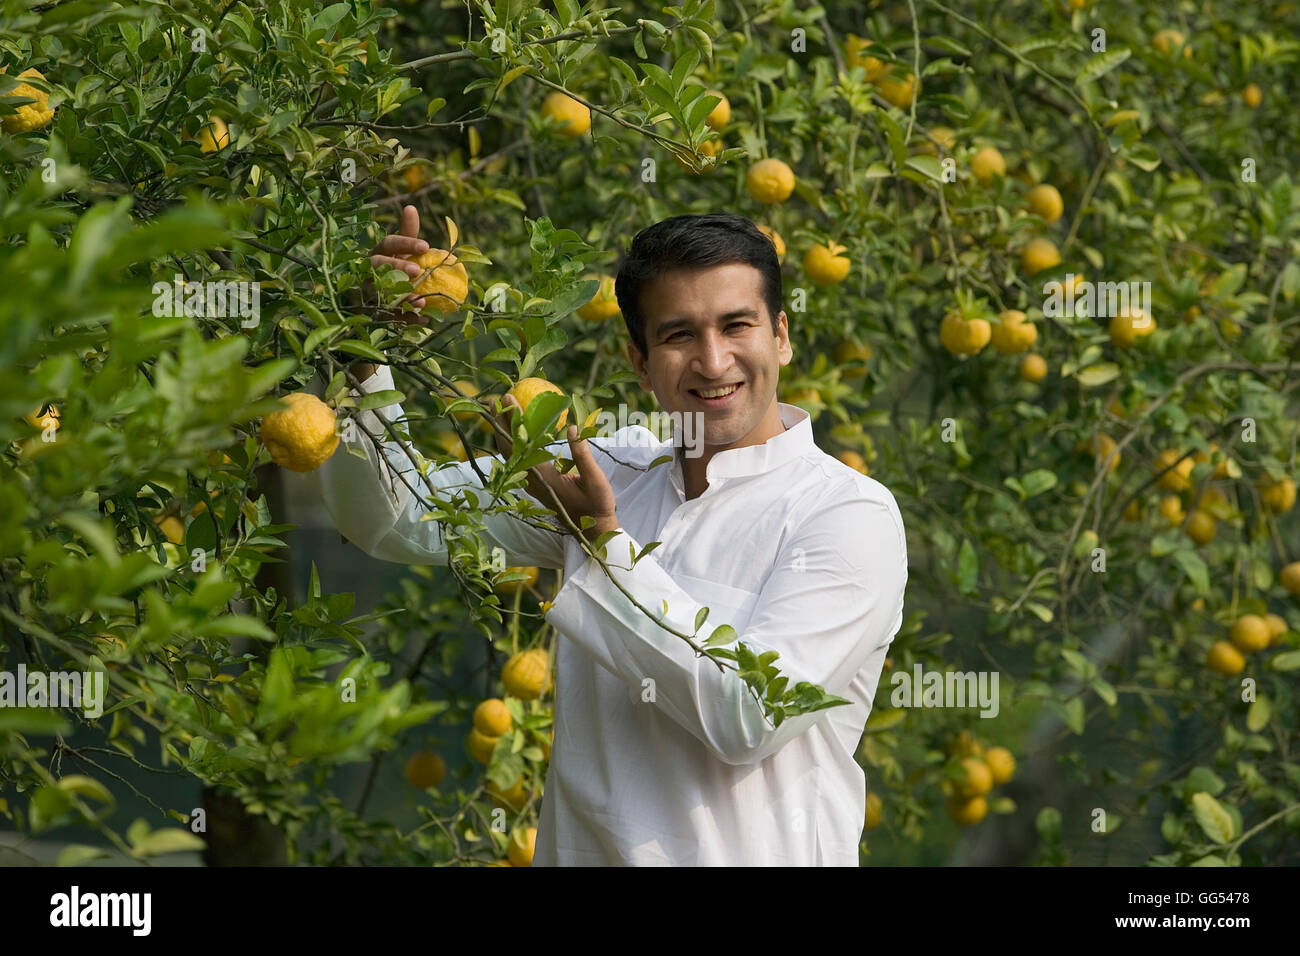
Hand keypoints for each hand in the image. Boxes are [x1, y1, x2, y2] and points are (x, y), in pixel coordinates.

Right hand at [368, 204, 430, 315]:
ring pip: (379, 293)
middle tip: (417, 271)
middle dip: (396, 267)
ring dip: (400, 297)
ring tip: (422, 301)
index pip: (388, 243)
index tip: (426, 246)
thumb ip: (406, 234)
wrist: (366, 298)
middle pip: (377, 266)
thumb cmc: (386, 268)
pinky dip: (405, 318)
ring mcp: (364, 291)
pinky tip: (424, 319)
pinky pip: (387, 316)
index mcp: (377, 252)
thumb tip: (411, 207)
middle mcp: (366, 270)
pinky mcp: (368, 311)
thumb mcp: (395, 251)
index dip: (406, 243)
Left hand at [492, 394, 619, 541]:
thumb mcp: (595, 480)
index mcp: (544, 477)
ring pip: (510, 454)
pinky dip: (514, 441)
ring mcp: (531, 483)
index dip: (514, 420)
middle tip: (497, 398)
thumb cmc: (597, 504)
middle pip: (508, 447)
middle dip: (501, 422)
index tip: (511, 399)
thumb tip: (572, 427)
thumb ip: (583, 455)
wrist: (592, 528)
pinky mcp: (534, 483)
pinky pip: (519, 459)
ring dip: (504, 431)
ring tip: (501, 409)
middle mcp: (532, 480)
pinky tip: (518, 429)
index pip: (523, 444)